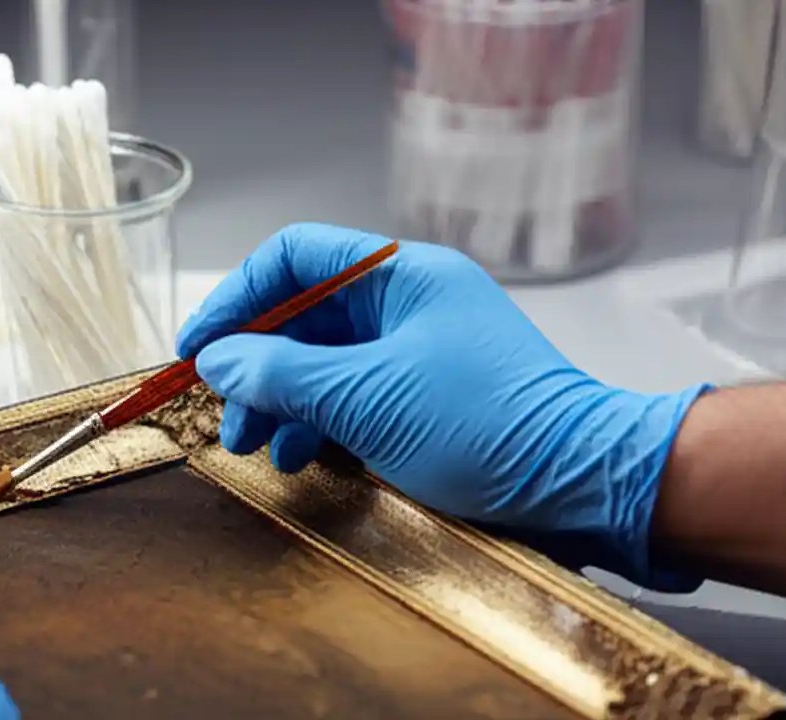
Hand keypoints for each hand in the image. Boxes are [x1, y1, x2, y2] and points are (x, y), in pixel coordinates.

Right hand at [178, 223, 707, 588]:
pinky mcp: (425, 397)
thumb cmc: (490, 425)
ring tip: (255, 445)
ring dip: (281, 400)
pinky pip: (352, 395)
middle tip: (225, 414)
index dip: (237, 297)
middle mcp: (406, 303)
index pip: (295, 257)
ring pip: (323, 360)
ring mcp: (417, 350)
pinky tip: (302, 458)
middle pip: (303, 314)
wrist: (585, 482)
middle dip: (255, 364)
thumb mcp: (369, 398)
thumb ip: (284, 375)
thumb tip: (219, 361)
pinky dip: (318, 423)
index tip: (200, 346)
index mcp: (399, 275)